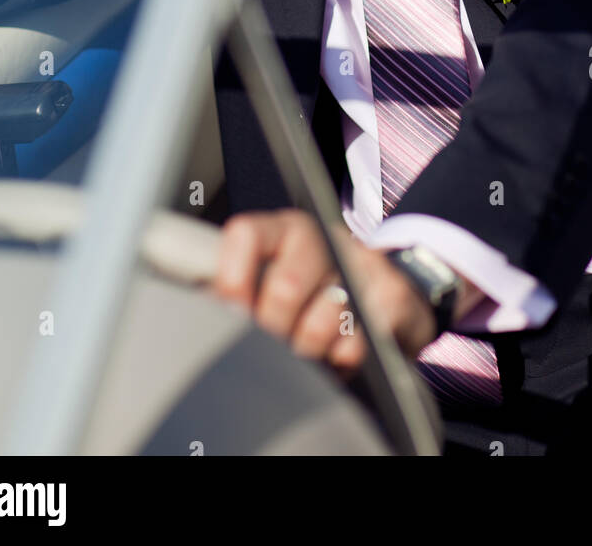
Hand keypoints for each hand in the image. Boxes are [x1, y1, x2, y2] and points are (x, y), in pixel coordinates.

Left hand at [213, 209, 438, 376]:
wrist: (384, 301)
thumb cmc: (310, 298)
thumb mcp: (268, 284)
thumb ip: (234, 291)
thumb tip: (198, 312)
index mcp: (281, 231)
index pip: (246, 234)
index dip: (232, 278)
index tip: (230, 311)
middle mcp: (320, 238)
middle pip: (285, 287)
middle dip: (274, 331)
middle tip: (272, 343)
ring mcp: (360, 261)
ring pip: (325, 317)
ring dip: (310, 350)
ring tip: (306, 354)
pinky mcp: (392, 294)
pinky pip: (360, 340)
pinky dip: (343, 360)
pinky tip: (338, 355)